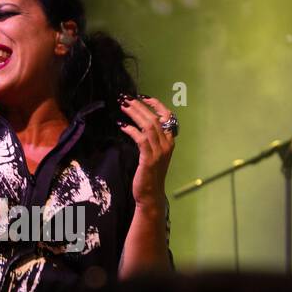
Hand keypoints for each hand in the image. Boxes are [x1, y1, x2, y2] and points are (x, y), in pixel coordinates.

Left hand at [117, 93, 175, 209]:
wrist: (150, 194)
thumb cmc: (149, 174)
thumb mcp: (153, 153)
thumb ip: (150, 139)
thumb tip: (139, 124)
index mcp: (170, 141)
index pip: (168, 116)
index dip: (156, 104)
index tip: (143, 97)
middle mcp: (167, 144)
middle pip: (155, 118)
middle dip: (139, 106)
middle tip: (125, 98)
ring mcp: (160, 152)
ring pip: (148, 126)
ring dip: (134, 114)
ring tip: (123, 107)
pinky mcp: (150, 159)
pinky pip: (141, 139)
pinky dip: (131, 130)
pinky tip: (122, 125)